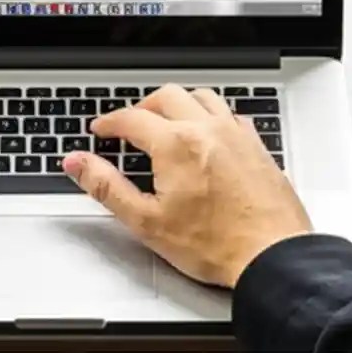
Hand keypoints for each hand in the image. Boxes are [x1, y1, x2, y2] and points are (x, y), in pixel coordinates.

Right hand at [62, 85, 310, 286]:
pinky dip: (211, 115)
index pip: (131, 118)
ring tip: (166, 120)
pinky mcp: (256, 146)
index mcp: (175, 145)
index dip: (109, 122)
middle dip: (142, 106)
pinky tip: (208, 133)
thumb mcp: (147, 222)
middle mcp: (206, 130)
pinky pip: (230, 114)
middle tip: (130, 125)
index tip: (101, 130)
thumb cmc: (217, 245)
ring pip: (201, 97)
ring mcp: (235, 135)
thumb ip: (107, 187)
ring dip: (178, 103)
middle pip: (167, 96)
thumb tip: (79, 163)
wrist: (272, 256)